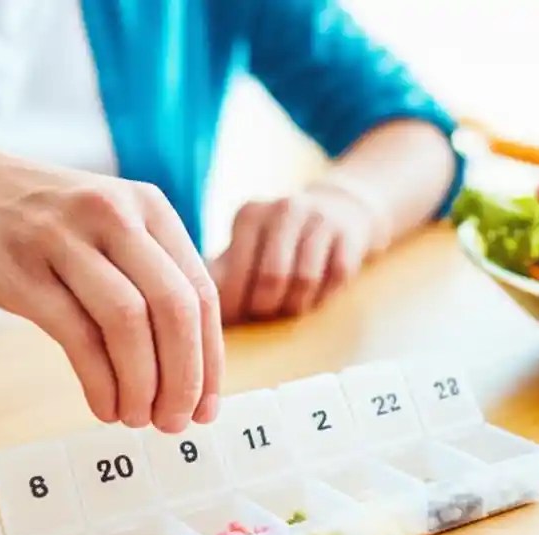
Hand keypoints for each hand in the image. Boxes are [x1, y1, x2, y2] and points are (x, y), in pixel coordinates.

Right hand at [0, 148, 222, 432]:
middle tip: (174, 423)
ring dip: (142, 386)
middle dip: (183, 378)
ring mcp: (67, 240)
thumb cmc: (47, 225)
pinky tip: (105, 408)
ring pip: (128, 324)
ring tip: (137, 419)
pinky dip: (100, 383)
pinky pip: (77, 336)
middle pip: (174, 308)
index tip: (206, 409)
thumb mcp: (111, 228)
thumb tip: (193, 372)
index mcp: (151, 208)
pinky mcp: (23, 272)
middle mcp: (116, 216)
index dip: (210, 359)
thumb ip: (153, 280)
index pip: (201, 293)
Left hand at [213, 183, 386, 323]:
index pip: (235, 271)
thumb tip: (189, 310)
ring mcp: (320, 219)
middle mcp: (284, 209)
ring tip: (286, 307)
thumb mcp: (247, 248)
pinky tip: (313, 295)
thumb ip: (219, 275)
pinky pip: (334, 278)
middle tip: (262, 316)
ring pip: (304, 280)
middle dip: (265, 308)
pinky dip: (323, 295)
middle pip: (271, 279)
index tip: (233, 321)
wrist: (340, 209)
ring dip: (294, 304)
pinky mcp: (349, 235)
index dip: (233, 305)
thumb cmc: (279, 242)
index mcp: (250, 214)